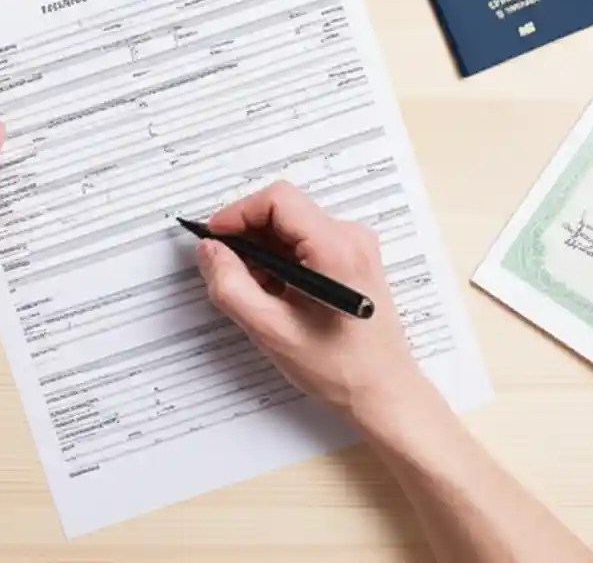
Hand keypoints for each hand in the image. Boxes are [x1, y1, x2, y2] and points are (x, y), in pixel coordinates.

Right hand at [194, 182, 428, 418]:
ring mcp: (355, 246)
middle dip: (248, 235)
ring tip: (255, 291)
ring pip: (293, 227)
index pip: (278, 200)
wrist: (383, 391)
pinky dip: (282, 259)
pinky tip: (275, 293)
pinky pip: (307, 242)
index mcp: (336, 248)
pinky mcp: (353, 258)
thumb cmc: (338, 368)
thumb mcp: (270, 330)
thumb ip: (230, 285)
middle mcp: (351, 237)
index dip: (238, 213)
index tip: (214, 238)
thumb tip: (209, 250)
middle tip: (227, 270)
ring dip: (264, 250)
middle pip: (285, 210)